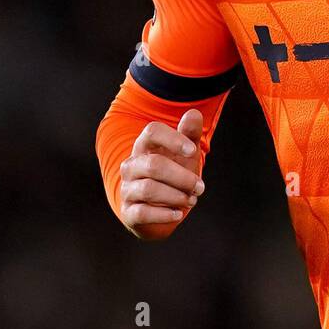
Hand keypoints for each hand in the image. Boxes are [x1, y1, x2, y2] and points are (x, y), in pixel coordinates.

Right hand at [119, 109, 204, 238]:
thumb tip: (194, 113)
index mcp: (144, 146)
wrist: (161, 208)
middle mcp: (131, 166)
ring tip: (191, 200)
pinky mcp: (128, 212)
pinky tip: (177, 213)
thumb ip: (190, 134)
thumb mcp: (185, 154)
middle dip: (182, 177)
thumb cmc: (174, 174)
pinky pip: (142, 213)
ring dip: (176, 196)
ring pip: (149, 189)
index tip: (192, 150)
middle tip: (200, 187)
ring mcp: (128, 189)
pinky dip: (164, 214)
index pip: (152, 132)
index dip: (173, 139)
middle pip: (154, 165)